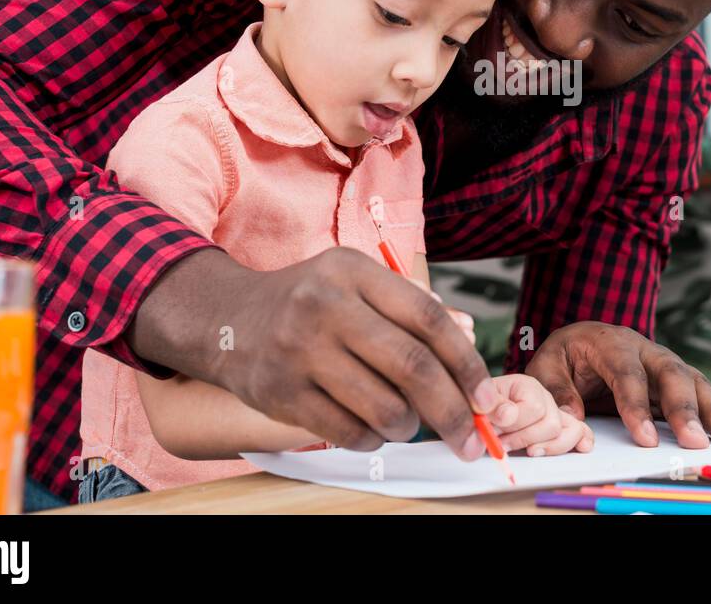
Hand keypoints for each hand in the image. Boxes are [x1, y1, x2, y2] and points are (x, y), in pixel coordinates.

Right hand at [130, 247, 496, 461]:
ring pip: (384, 407)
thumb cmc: (308, 302)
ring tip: (408, 422)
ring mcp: (300, 351)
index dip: (466, 362)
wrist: (224, 319)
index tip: (486, 397)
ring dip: (409, 427)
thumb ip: (408, 305)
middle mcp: (326, 306)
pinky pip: (348, 432)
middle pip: (412, 367)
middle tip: (470, 437)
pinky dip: (373, 440)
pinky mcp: (281, 393)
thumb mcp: (354, 282)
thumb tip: (467, 343)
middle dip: (453, 411)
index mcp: (353, 271)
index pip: (428, 318)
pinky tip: (372, 429)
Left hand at [484, 373, 593, 456]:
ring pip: (570, 431)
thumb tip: (508, 415)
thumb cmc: (482, 407)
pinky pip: (580, 431)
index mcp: (527, 386)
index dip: (515, 426)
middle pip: (552, 424)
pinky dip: (582, 440)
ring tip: (529, 452)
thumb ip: (492, 406)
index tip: (495, 434)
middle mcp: (546, 398)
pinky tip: (581, 448)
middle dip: (525, 439)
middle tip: (503, 445)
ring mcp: (556, 413)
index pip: (534, 408)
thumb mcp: (480, 402)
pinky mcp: (561, 428)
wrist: (482, 410)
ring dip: (549, 447)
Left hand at [524, 321, 710, 448]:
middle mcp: (643, 347)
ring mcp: (663, 360)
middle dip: (685, 409)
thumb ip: (557, 389)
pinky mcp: (675, 374)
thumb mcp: (546, 366)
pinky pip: (703, 388)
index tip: (646, 440)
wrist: (581, 339)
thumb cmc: (565, 355)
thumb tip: (574, 418)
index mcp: (609, 342)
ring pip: (693, 380)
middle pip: (670, 373)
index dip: (636, 406)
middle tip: (695, 442)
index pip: (626, 373)